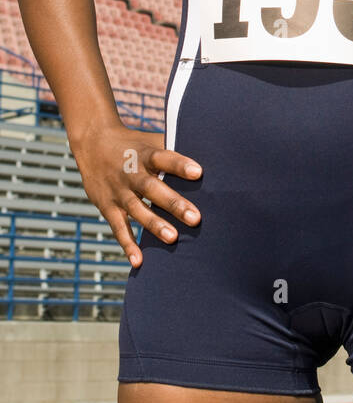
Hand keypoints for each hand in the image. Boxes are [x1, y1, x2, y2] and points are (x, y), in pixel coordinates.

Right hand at [71, 121, 202, 267]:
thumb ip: (174, 150)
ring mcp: (118, 191)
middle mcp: (131, 173)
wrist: (92, 142)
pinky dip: (127, 244)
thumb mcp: (150, 141)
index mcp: (145, 155)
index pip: (164, 158)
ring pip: (136, 209)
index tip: (199, 173)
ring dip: (154, 224)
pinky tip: (138, 261)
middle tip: (195, 218)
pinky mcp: (107, 206)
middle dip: (173, 203)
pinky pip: (118, 227)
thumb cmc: (133, 145)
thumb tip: (209, 156)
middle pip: (152, 188)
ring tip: (173, 238)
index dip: (180, 165)